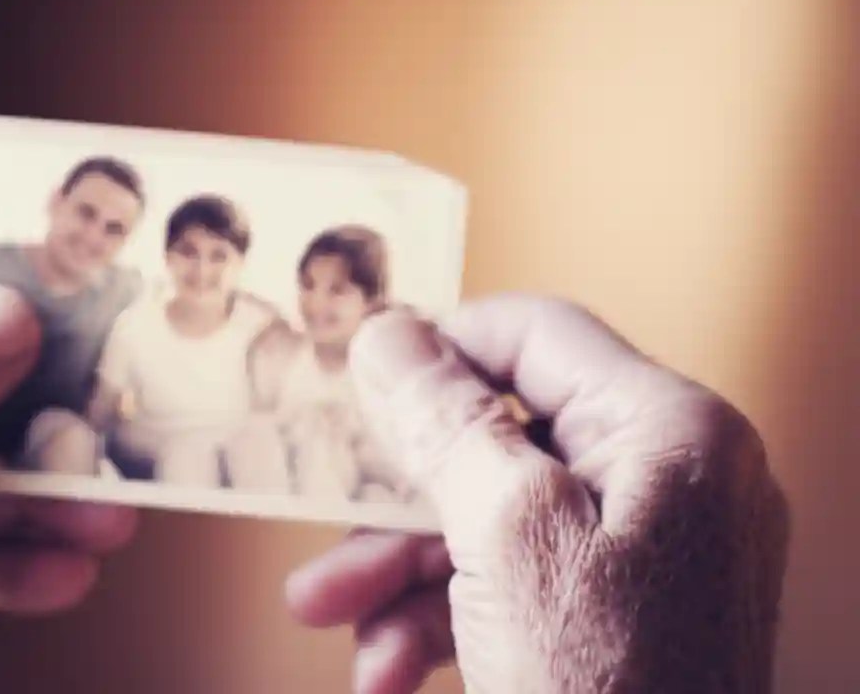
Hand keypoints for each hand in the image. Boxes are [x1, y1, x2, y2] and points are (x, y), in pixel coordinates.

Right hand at [285, 297, 787, 692]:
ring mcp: (639, 553)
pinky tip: (386, 670)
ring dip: (397, 573)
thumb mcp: (509, 538)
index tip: (358, 382)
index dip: (438, 350)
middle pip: (495, 443)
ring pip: (487, 523)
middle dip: (396, 498)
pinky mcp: (613, 615)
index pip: (534, 337)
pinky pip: (508, 588)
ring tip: (332, 615)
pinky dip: (439, 622)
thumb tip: (388, 333)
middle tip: (325, 516)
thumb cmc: (608, 690)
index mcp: (666, 431)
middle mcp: (662, 481)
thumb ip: (446, 424)